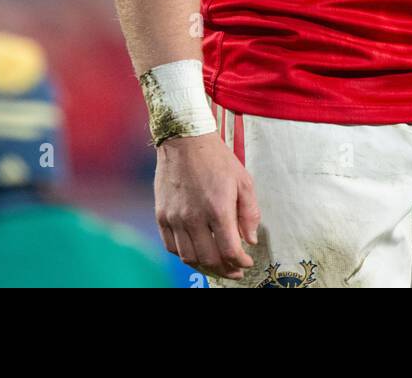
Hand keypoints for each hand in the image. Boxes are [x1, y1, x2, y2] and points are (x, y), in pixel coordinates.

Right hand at [154, 132, 260, 280]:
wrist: (185, 141)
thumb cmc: (217, 159)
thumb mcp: (243, 181)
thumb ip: (249, 213)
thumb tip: (250, 240)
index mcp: (217, 208)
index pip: (229, 250)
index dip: (240, 262)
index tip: (246, 263)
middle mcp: (193, 217)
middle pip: (209, 258)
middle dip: (225, 269)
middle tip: (235, 270)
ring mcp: (174, 218)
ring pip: (188, 257)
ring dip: (204, 266)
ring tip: (217, 265)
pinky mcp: (161, 216)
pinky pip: (171, 247)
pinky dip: (185, 256)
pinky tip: (196, 253)